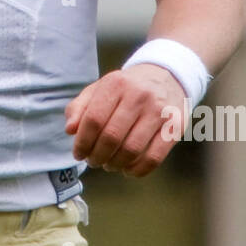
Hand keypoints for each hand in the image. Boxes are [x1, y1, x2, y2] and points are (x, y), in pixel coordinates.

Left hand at [64, 65, 187, 177]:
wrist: (166, 75)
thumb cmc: (126, 88)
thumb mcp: (100, 89)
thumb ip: (80, 108)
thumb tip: (70, 130)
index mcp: (116, 84)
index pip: (93, 119)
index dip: (82, 142)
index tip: (78, 153)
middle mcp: (139, 95)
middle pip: (111, 137)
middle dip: (97, 156)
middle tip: (93, 161)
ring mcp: (160, 111)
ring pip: (132, 150)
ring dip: (115, 164)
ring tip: (109, 164)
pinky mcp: (175, 126)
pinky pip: (154, 157)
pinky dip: (137, 170)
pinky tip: (128, 169)